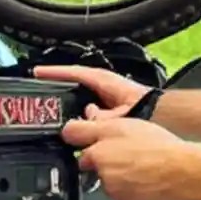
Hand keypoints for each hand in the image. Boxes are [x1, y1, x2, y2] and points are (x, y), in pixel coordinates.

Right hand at [32, 64, 149, 119]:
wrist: (163, 114)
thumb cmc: (147, 107)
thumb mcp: (121, 113)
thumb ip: (102, 117)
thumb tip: (85, 118)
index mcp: (103, 81)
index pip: (73, 72)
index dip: (54, 73)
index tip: (37, 72)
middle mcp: (101, 85)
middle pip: (72, 83)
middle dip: (55, 87)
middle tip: (37, 93)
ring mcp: (103, 94)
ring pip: (78, 97)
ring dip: (67, 103)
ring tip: (51, 113)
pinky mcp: (106, 105)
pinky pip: (87, 109)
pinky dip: (80, 115)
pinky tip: (75, 126)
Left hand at [60, 117, 200, 199]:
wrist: (181, 173)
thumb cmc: (157, 146)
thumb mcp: (124, 125)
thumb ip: (93, 127)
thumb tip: (70, 130)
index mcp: (98, 153)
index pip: (79, 151)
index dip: (88, 144)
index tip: (95, 143)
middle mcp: (101, 174)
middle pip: (93, 166)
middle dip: (104, 161)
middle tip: (126, 154)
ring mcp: (113, 192)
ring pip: (108, 181)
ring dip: (117, 175)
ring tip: (140, 167)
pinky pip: (121, 194)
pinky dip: (128, 189)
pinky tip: (144, 180)